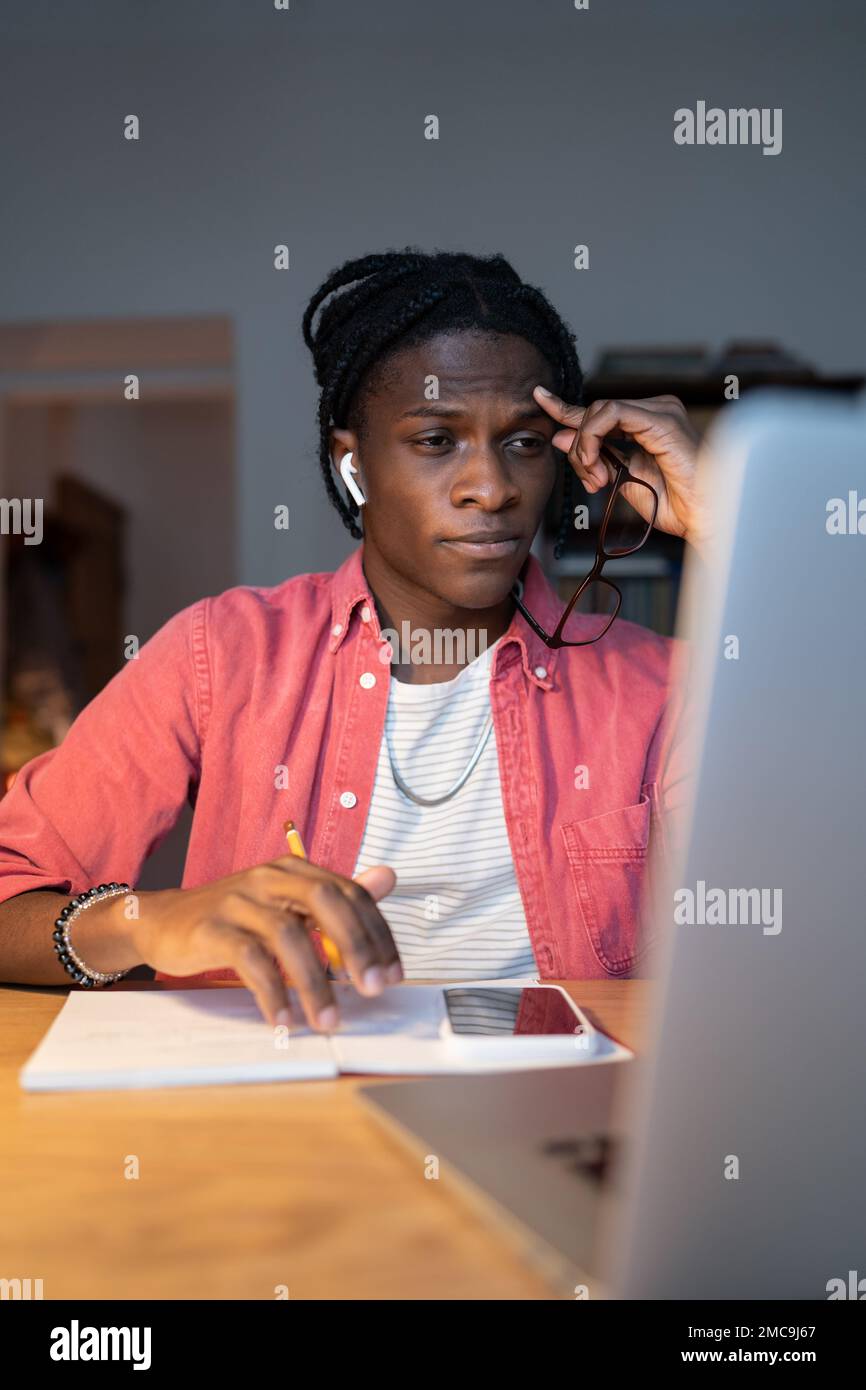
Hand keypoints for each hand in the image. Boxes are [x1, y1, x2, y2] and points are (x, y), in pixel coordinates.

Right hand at [124, 857, 398, 1031]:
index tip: (392, 973)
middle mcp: (269, 878)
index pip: (349, 892)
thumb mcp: (288, 903)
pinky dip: (272, 991)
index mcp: (294, 871)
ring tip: (328, 1020)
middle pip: (325, 900)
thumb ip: (338, 897)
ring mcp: (238, 901)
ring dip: (314, 982)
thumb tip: (389, 877)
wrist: (164, 921)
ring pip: (288, 935)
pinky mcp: (211, 928)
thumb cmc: (234, 917)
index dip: (376, 932)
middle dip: (356, 945)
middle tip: (373, 989)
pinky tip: (284, 1018)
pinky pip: (248, 959)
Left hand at [533, 387, 709, 549]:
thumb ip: (595, 458)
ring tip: (595, 477)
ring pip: (599, 411)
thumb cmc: (675, 505)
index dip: (567, 408)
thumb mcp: (623, 481)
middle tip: (589, 480)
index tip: (541, 399)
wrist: (705, 519)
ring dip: (585, 446)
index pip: (600, 412)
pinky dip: (594, 438)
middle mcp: (655, 410)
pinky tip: (597, 463)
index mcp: (647, 424)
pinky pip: (612, 414)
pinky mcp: (661, 418)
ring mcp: (660, 411)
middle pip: (594, 412)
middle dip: (579, 447)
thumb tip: (561, 437)